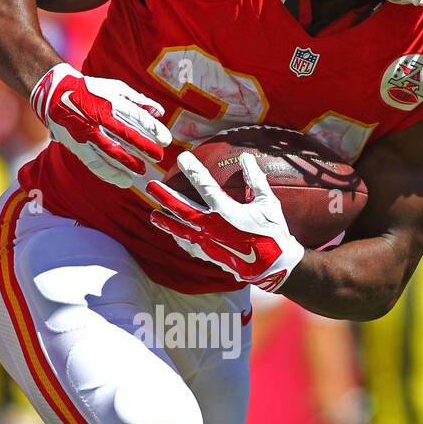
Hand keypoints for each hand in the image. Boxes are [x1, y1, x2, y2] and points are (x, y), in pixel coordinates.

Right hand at [30, 61, 170, 187]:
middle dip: (144, 147)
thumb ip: (138, 101)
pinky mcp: (77, 146)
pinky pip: (95, 163)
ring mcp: (86, 132)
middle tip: (158, 157)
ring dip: (127, 163)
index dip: (152, 128)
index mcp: (109, 100)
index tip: (166, 139)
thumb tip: (159, 111)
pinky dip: (110, 174)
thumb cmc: (91, 90)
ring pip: (109, 152)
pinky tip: (123, 181)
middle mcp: (97, 116)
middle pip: (124, 134)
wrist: (55, 94)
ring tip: (141, 171)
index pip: (135, 115)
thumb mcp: (114, 88)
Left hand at [146, 151, 304, 290]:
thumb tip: (246, 158)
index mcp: (224, 211)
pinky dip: (179, 237)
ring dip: (165, 220)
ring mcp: (207, 242)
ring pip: (180, 229)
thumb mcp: (267, 203)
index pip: (203, 184)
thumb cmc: (272, 232)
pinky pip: (188, 244)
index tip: (181, 157)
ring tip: (152, 214)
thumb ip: (255, 180)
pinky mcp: (208, 254)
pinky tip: (172, 234)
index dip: (191, 169)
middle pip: (180, 208)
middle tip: (150, 185)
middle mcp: (210, 226)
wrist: (272, 265)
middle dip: (164, 195)